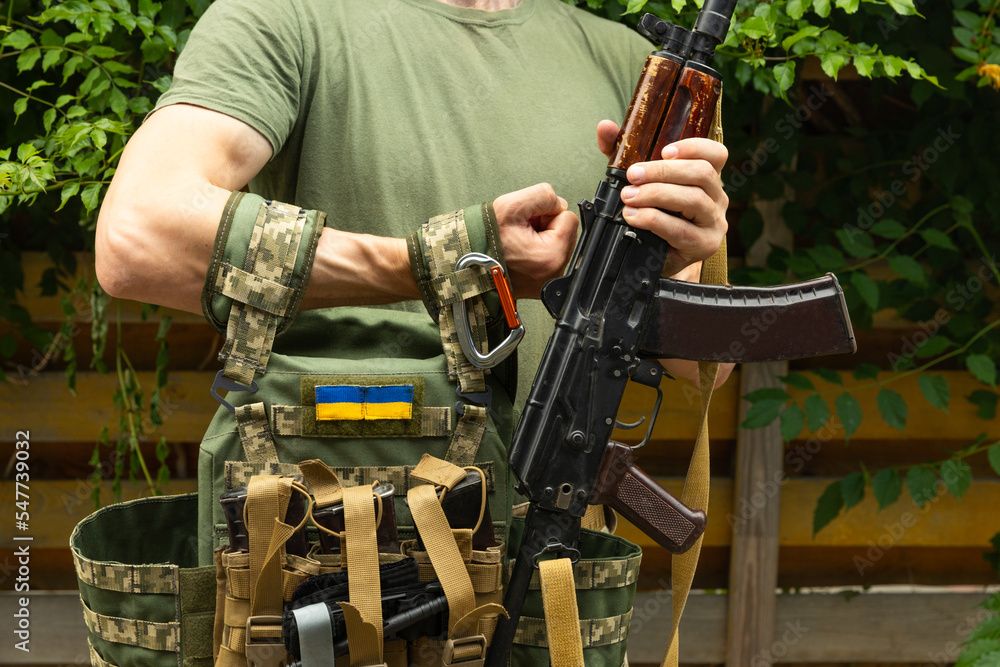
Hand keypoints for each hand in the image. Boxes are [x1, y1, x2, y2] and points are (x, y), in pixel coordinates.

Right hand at [493, 183, 577, 298]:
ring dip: (541, 238)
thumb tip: (560, 204)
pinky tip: (520, 252)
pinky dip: (537, 252)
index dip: (546, 213)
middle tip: (520, 232)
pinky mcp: (541, 285)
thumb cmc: (484, 238)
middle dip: (545, 227)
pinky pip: (549, 259)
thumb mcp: (512, 205)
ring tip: (517, 243)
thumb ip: (544, 196)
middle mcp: (554, 273)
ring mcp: (548, 282)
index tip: (526, 222)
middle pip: (565, 233)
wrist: (465, 263)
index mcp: (551, 256)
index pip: (568, 218)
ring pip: (558, 245)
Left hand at [596, 120, 728, 278]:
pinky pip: (681, 229)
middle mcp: (718, 198)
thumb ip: (622, 154)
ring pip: (693, 200)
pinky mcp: (704, 245)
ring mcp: (714, 223)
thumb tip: (605, 127)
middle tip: (633, 175)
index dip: (694, 147)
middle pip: (701, 174)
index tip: (665, 151)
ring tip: (629, 197)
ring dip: (656, 195)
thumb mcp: (638, 182)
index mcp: (707, 179)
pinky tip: (634, 217)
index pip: (716, 154)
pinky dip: (654, 220)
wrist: (653, 258)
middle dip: (663, 172)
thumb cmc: (651, 215)